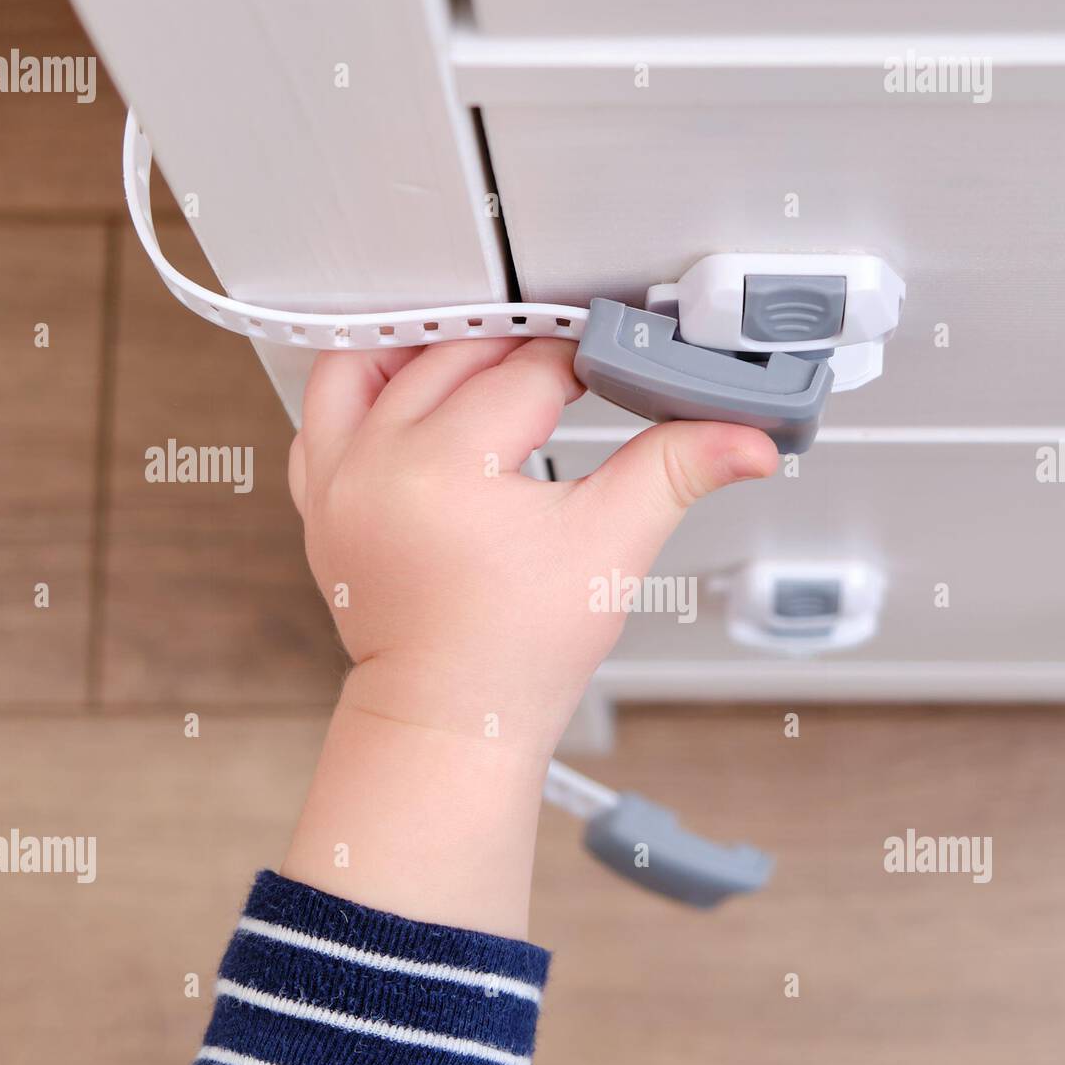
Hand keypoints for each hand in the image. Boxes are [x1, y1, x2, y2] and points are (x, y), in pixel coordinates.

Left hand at [289, 336, 776, 759]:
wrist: (453, 714)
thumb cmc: (518, 652)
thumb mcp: (612, 548)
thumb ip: (676, 471)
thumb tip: (747, 437)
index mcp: (446, 467)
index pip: (527, 373)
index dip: (582, 362)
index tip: (611, 364)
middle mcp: (375, 462)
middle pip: (455, 356)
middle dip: (518, 354)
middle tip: (569, 369)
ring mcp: (335, 481)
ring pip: (371, 363)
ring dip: (429, 350)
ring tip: (483, 361)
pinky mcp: (318, 503)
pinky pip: (325, 415)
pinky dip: (366, 394)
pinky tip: (407, 399)